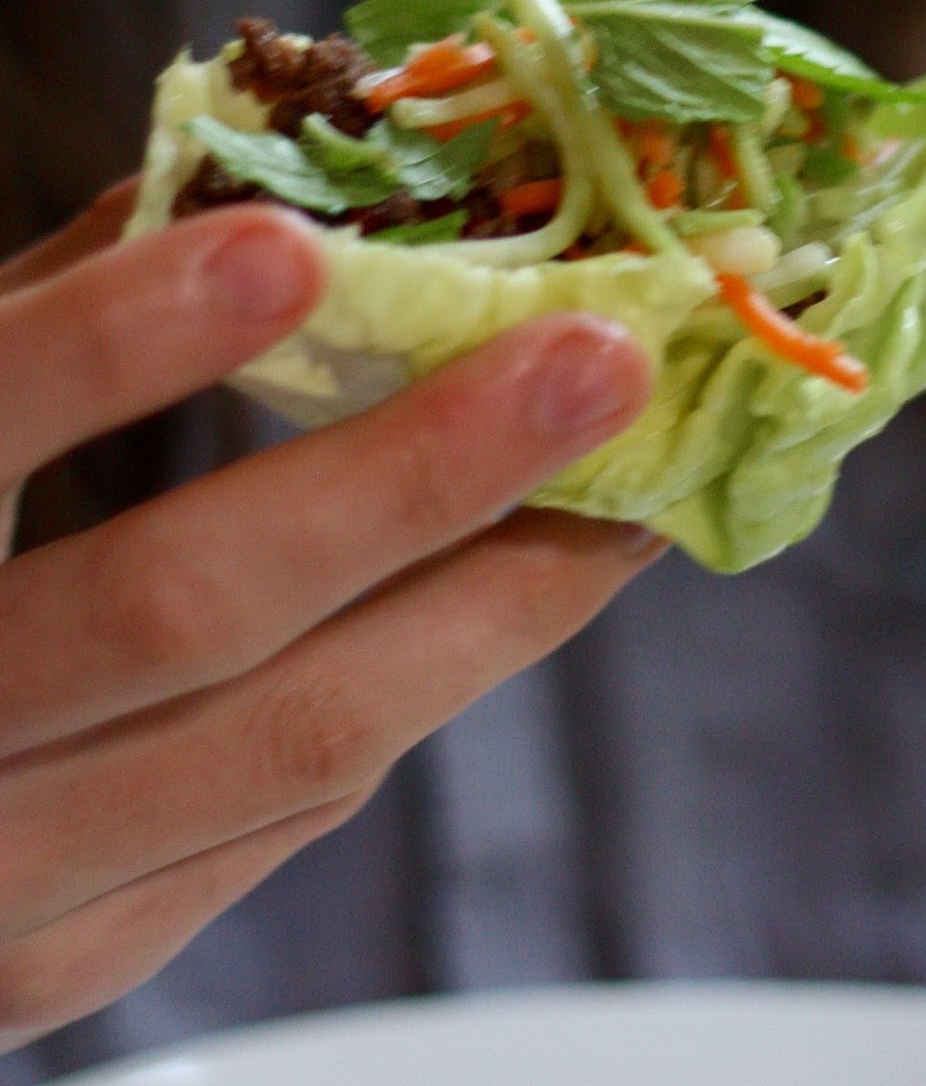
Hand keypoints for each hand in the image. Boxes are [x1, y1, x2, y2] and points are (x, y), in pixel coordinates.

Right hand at [0, 192, 658, 1049]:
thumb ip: (37, 328)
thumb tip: (240, 200)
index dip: (116, 348)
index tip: (291, 247)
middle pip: (180, 612)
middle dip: (414, 477)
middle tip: (595, 364)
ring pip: (288, 743)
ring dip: (489, 605)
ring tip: (626, 492)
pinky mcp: (66, 965)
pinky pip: (284, 813)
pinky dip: (413, 687)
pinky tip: (509, 597)